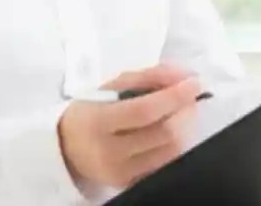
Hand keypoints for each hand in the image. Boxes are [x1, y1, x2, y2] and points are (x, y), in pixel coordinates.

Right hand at [57, 64, 201, 188]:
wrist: (66, 146)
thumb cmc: (92, 109)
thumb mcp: (111, 86)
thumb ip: (148, 77)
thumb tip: (184, 76)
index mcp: (98, 122)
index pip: (145, 111)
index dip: (174, 97)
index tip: (194, 83)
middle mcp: (109, 152)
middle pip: (163, 133)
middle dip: (185, 110)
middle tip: (191, 96)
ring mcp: (121, 173)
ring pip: (170, 151)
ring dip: (187, 127)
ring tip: (185, 110)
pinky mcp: (130, 184)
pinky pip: (165, 164)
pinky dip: (177, 144)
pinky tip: (175, 130)